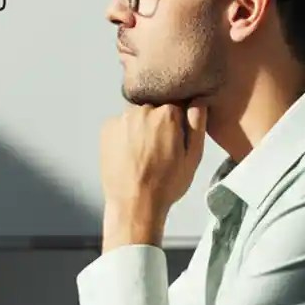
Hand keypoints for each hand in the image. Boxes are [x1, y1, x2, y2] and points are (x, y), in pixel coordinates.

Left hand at [99, 102, 206, 247]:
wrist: (134, 203)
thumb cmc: (167, 184)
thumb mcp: (193, 157)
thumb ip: (197, 125)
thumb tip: (197, 101)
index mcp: (167, 114)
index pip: (176, 105)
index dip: (178, 122)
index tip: (175, 138)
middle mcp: (142, 110)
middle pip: (155, 108)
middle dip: (158, 123)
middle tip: (159, 149)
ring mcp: (122, 119)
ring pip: (136, 116)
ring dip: (140, 128)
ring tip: (143, 154)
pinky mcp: (107, 128)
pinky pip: (120, 124)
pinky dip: (125, 134)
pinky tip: (129, 154)